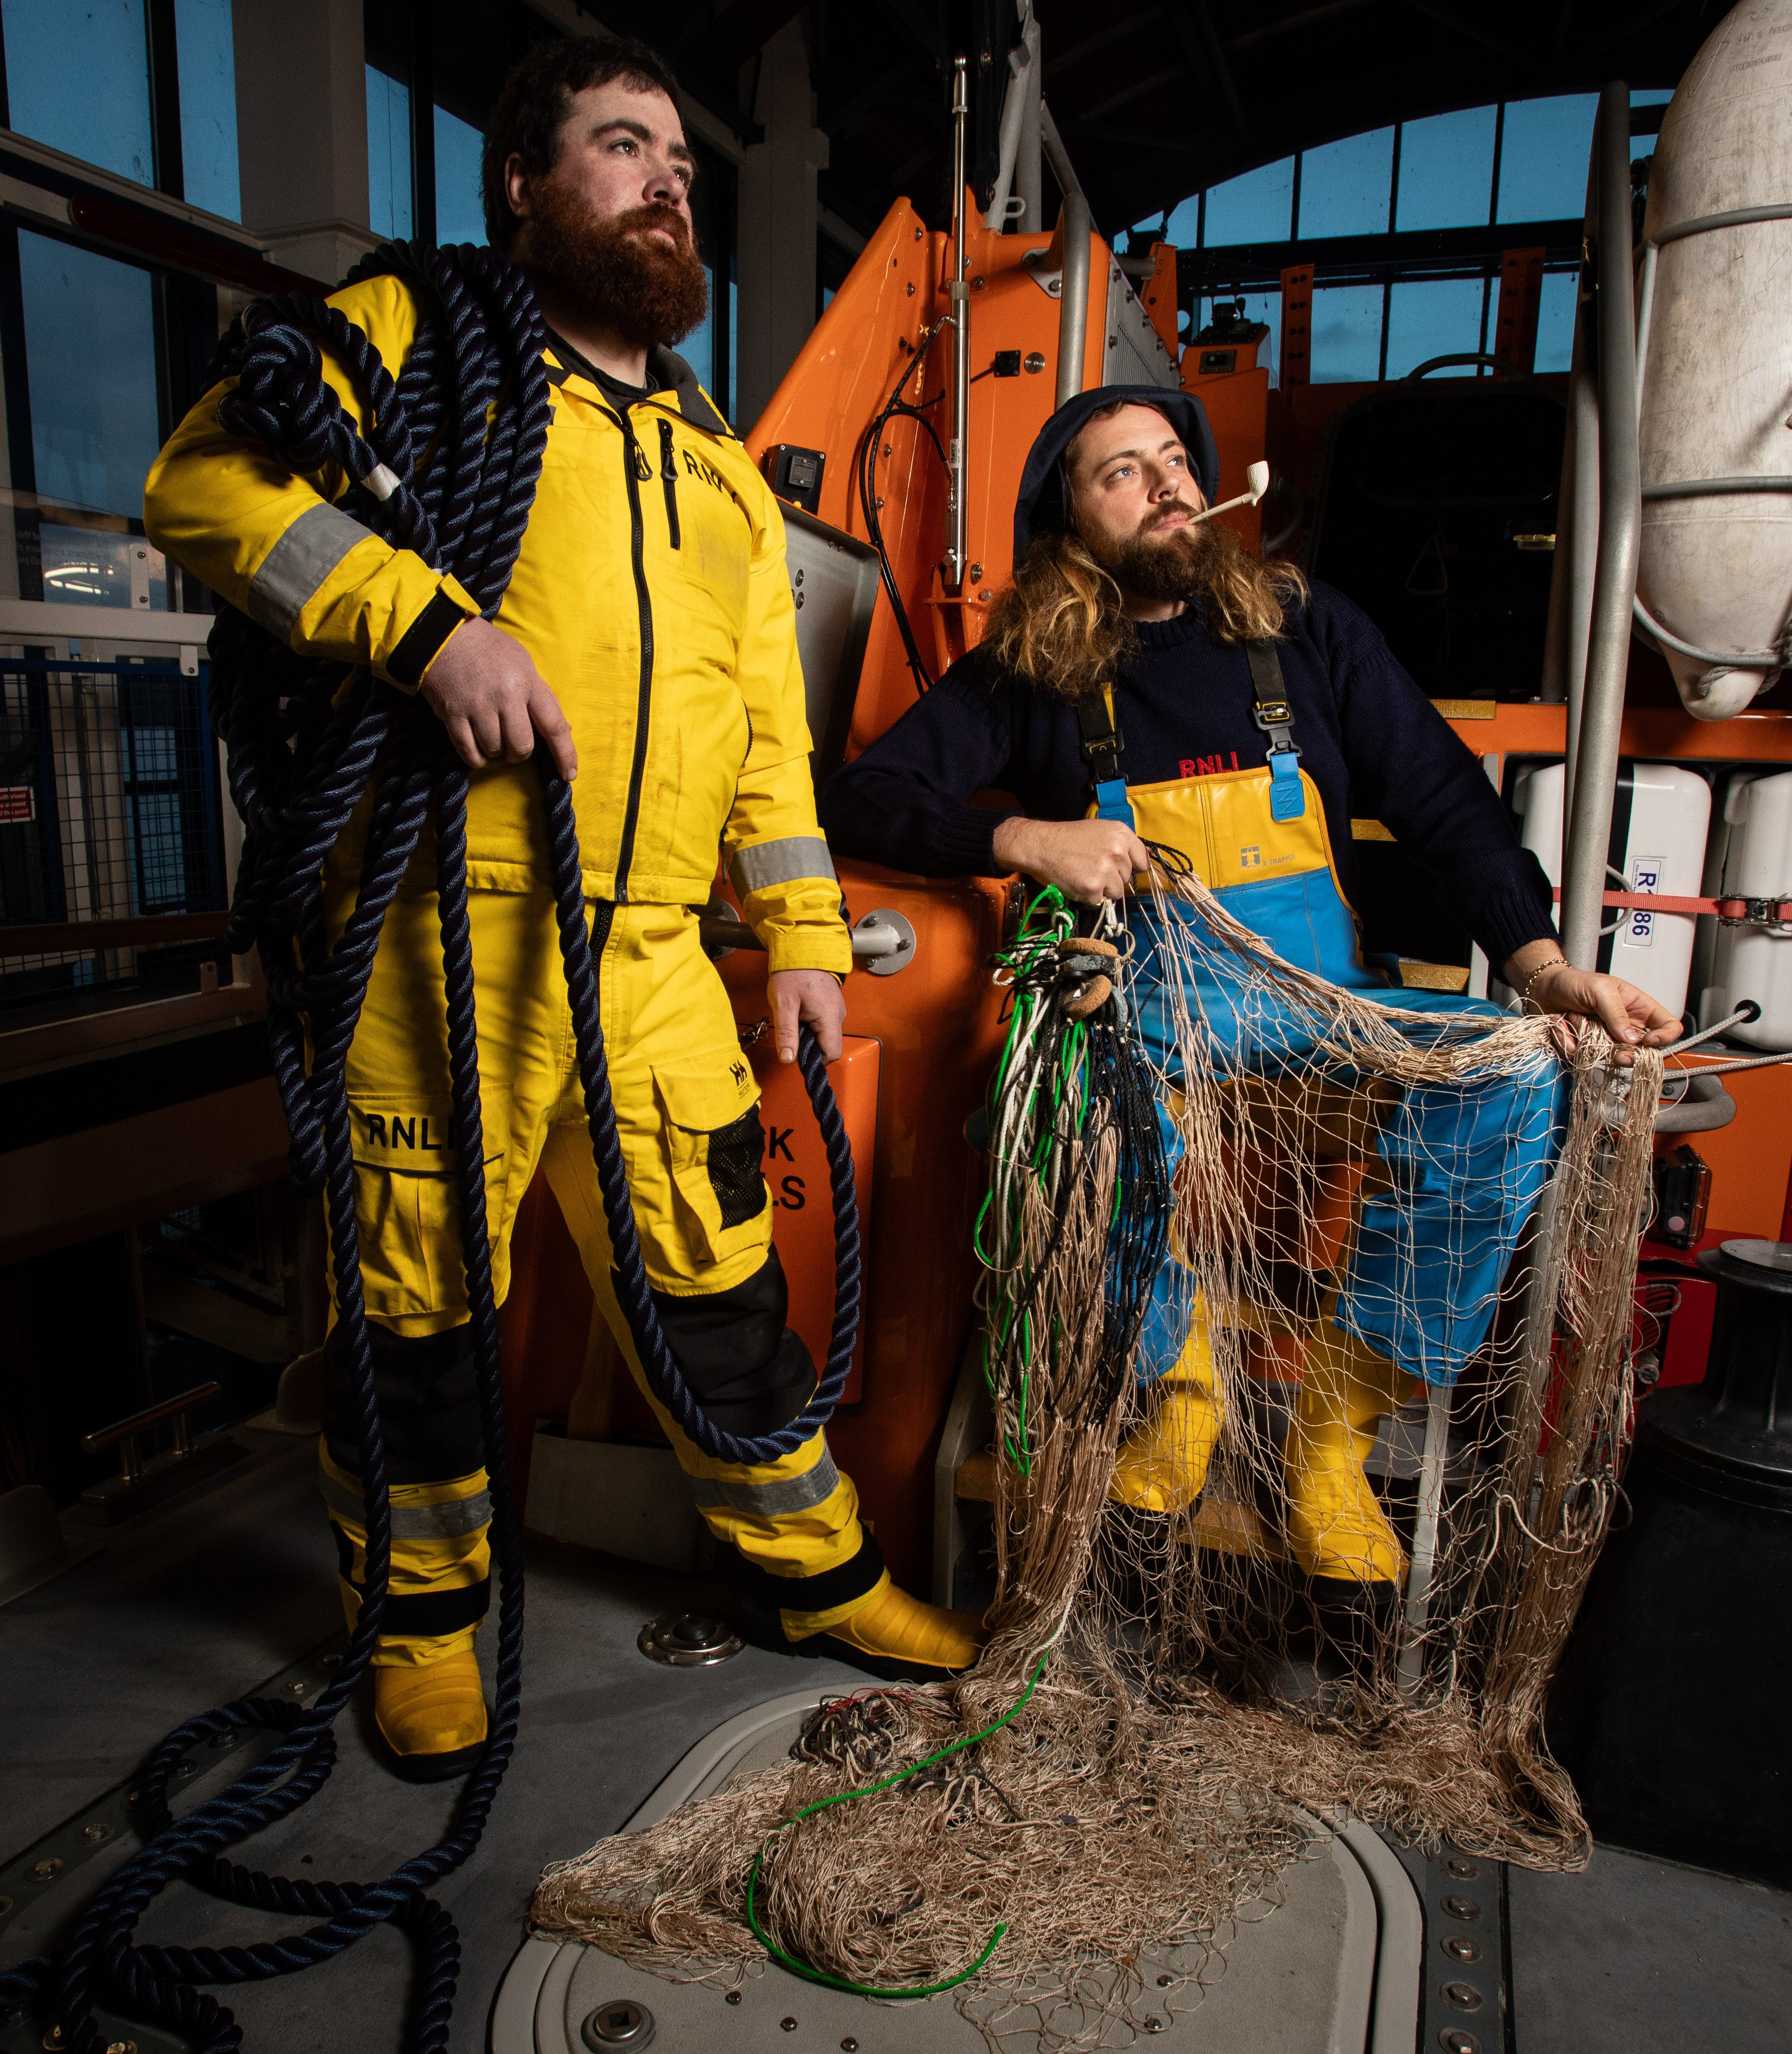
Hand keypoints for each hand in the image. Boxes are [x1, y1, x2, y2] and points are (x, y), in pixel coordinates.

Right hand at [419, 616, 576, 778]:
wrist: (444, 635)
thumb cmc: (489, 650)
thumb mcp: (523, 664)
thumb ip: (540, 695)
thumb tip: (561, 729)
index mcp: (528, 682)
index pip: (554, 726)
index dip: (564, 754)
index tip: (569, 774)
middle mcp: (505, 695)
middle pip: (522, 746)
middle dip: (519, 753)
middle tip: (512, 743)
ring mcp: (478, 705)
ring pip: (495, 750)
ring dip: (495, 752)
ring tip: (490, 735)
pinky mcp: (452, 714)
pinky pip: (469, 752)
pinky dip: (476, 758)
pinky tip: (478, 750)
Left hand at [768, 968, 845, 1064]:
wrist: (801, 948)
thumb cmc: (792, 972)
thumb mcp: (783, 1004)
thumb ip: (787, 1033)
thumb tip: (788, 1059)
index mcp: (830, 1017)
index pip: (831, 1053)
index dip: (814, 1059)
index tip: (798, 1053)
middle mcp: (838, 1015)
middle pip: (828, 1046)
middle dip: (809, 1046)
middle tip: (792, 1031)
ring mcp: (837, 1009)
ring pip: (825, 1035)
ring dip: (809, 1034)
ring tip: (795, 1018)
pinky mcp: (832, 1005)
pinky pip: (824, 1024)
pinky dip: (812, 1024)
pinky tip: (800, 1012)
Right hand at [992, 814, 1153, 904]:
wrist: (1041, 845)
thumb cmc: (1068, 838)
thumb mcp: (1099, 830)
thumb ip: (1119, 845)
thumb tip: (1135, 864)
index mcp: (1121, 834)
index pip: (1142, 860)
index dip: (1131, 867)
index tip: (1121, 869)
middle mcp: (1117, 851)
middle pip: (1127, 878)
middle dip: (1113, 877)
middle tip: (1092, 868)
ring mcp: (1106, 870)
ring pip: (1117, 892)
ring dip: (1102, 889)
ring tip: (1085, 876)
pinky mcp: (1093, 887)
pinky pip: (1099, 900)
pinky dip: (1088, 896)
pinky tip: (1077, 883)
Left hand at [1505, 945, 1679, 1068]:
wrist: (1544, 988)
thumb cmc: (1575, 982)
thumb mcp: (1600, 989)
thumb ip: (1616, 1013)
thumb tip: (1632, 1040)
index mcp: (1639, 1009)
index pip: (1669, 1027)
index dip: (1665, 1037)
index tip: (1650, 1041)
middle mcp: (1627, 1029)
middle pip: (1642, 1053)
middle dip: (1627, 1055)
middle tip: (1615, 1052)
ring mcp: (1607, 1041)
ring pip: (1611, 1058)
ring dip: (1592, 1042)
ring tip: (1577, 1019)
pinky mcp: (1586, 1050)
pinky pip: (1582, 1057)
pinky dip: (1570, 1042)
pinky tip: (1564, 1025)